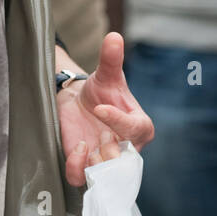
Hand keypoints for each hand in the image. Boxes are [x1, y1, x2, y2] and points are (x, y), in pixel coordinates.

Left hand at [57, 32, 154, 186]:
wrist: (80, 103)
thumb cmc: (100, 90)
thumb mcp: (106, 74)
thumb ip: (111, 58)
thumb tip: (113, 37)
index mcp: (140, 126)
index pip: (137, 130)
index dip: (119, 122)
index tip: (100, 108)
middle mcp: (127, 148)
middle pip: (126, 162)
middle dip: (111, 149)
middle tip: (99, 133)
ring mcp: (106, 160)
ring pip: (105, 174)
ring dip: (95, 160)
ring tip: (87, 141)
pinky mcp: (86, 167)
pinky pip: (82, 178)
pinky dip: (77, 167)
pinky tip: (77, 147)